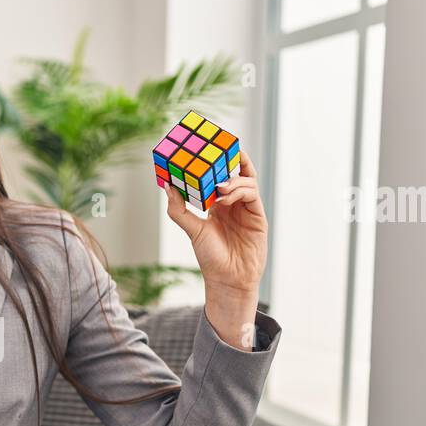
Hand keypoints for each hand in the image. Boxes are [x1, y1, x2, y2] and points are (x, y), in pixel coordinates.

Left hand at [166, 149, 268, 295]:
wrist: (228, 280)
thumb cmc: (211, 257)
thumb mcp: (192, 230)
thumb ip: (179, 209)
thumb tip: (167, 185)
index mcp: (218, 204)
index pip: (218, 175)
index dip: (215, 160)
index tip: (205, 145)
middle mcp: (234, 203)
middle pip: (236, 172)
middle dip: (229, 158)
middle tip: (219, 147)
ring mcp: (247, 208)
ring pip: (246, 180)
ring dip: (232, 179)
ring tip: (219, 185)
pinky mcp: (258, 215)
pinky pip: (252, 194)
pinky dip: (239, 190)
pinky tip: (226, 196)